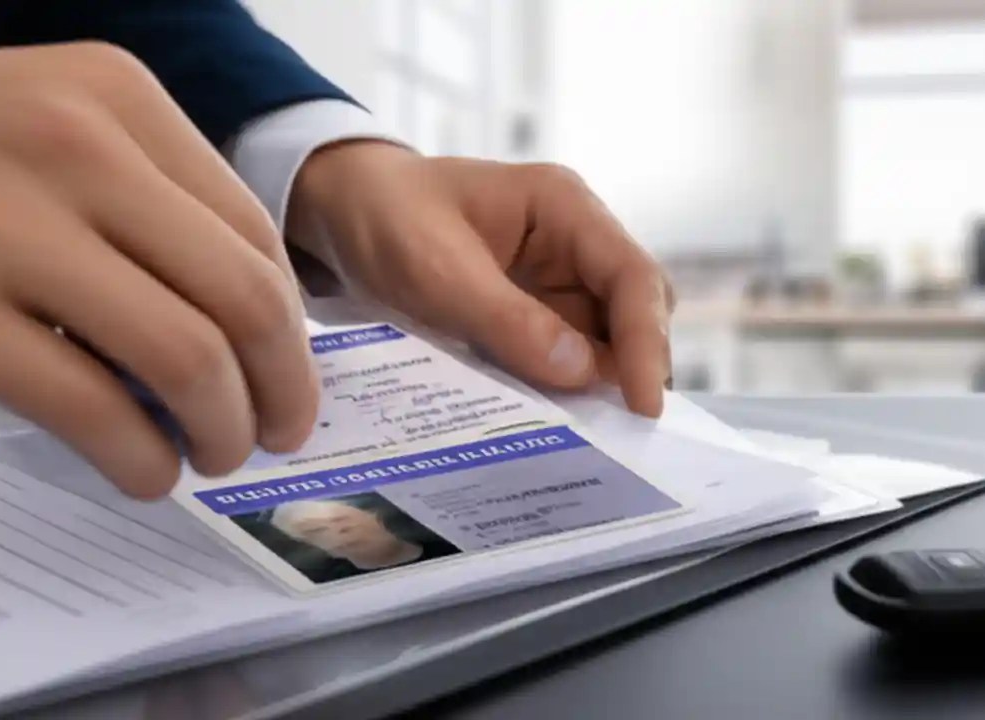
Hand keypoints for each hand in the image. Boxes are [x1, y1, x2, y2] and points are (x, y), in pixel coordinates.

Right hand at [0, 43, 318, 496]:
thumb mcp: (64, 129)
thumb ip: (156, 200)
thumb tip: (264, 330)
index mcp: (116, 95)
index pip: (256, 234)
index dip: (291, 325)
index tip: (291, 375)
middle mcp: (73, 145)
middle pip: (243, 298)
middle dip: (282, 387)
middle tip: (279, 431)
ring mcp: (6, 228)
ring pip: (186, 356)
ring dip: (222, 429)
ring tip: (216, 455)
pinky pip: (89, 405)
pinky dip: (139, 456)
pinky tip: (145, 471)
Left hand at [289, 142, 673, 415]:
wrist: (337, 207)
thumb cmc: (384, 218)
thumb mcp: (436, 270)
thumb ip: (510, 320)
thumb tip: (583, 373)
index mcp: (564, 208)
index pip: (633, 276)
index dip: (647, 342)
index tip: (644, 407)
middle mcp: (575, 242)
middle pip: (634, 310)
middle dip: (633, 367)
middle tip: (622, 433)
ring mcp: (556, 278)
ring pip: (604, 339)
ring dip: (599, 384)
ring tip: (591, 438)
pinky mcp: (532, 311)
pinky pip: (564, 354)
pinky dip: (563, 387)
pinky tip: (555, 421)